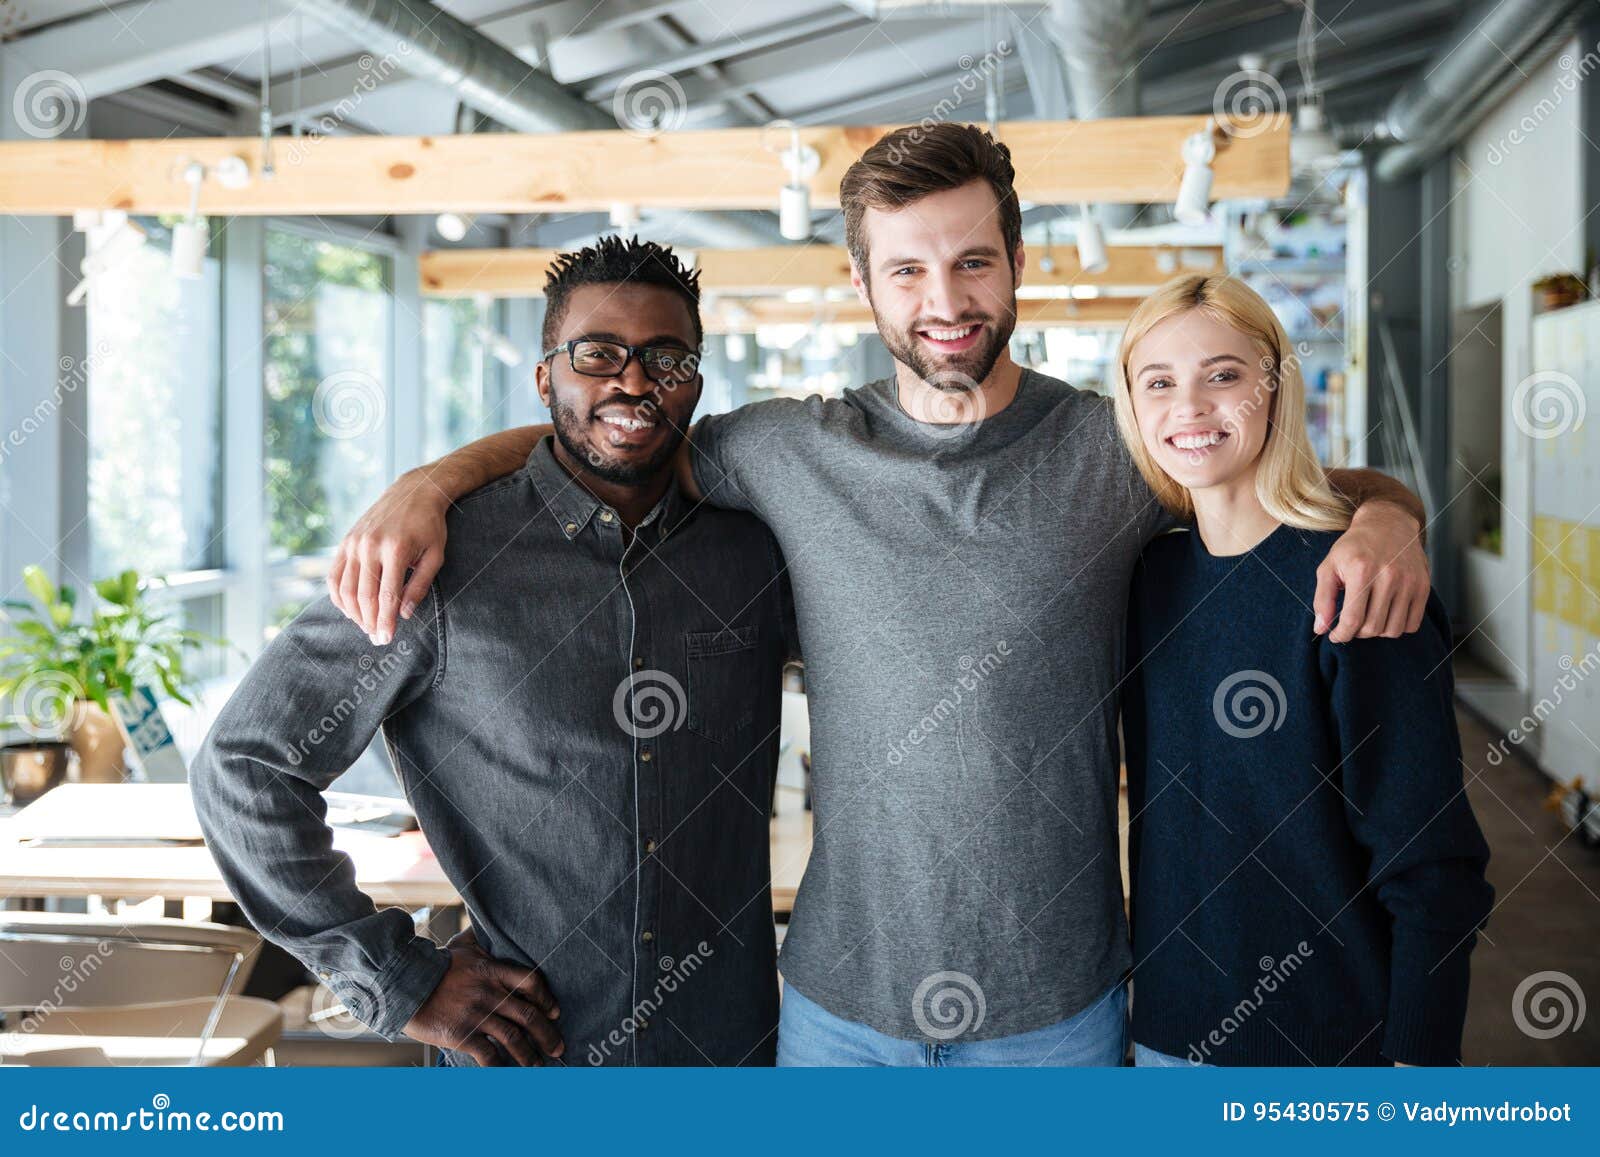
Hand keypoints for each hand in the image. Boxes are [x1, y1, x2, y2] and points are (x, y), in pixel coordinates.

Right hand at [327, 470, 451, 643]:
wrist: (413, 491)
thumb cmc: (430, 526)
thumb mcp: (435, 555)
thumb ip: (420, 586)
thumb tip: (404, 615)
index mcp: (397, 549)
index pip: (387, 595)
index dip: (386, 621)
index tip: (386, 639)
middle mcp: (371, 546)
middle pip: (364, 596)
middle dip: (370, 622)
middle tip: (377, 638)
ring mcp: (355, 542)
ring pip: (345, 588)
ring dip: (354, 613)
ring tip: (366, 626)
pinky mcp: (346, 541)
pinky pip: (334, 575)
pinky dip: (338, 596)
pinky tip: (349, 610)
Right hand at [403, 939, 562, 1066]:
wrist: (405, 984)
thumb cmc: (435, 964)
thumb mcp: (462, 945)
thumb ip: (481, 938)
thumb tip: (489, 924)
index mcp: (493, 971)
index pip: (531, 983)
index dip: (547, 999)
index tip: (555, 1012)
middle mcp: (490, 994)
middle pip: (529, 1015)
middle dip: (547, 1034)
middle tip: (557, 1046)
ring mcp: (477, 1015)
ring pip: (514, 1038)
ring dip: (529, 1055)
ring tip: (537, 1064)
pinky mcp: (462, 1035)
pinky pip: (489, 1055)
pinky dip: (501, 1067)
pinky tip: (508, 1072)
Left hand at [1314, 501, 1429, 643]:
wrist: (1388, 524)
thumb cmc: (1354, 547)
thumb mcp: (1329, 567)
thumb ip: (1322, 599)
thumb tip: (1321, 629)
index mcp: (1362, 571)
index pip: (1353, 619)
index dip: (1341, 635)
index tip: (1335, 636)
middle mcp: (1389, 576)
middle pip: (1373, 628)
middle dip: (1357, 634)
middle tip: (1351, 625)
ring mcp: (1409, 582)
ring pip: (1393, 630)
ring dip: (1377, 632)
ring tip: (1368, 619)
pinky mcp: (1423, 586)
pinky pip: (1412, 623)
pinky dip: (1398, 627)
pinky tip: (1386, 615)